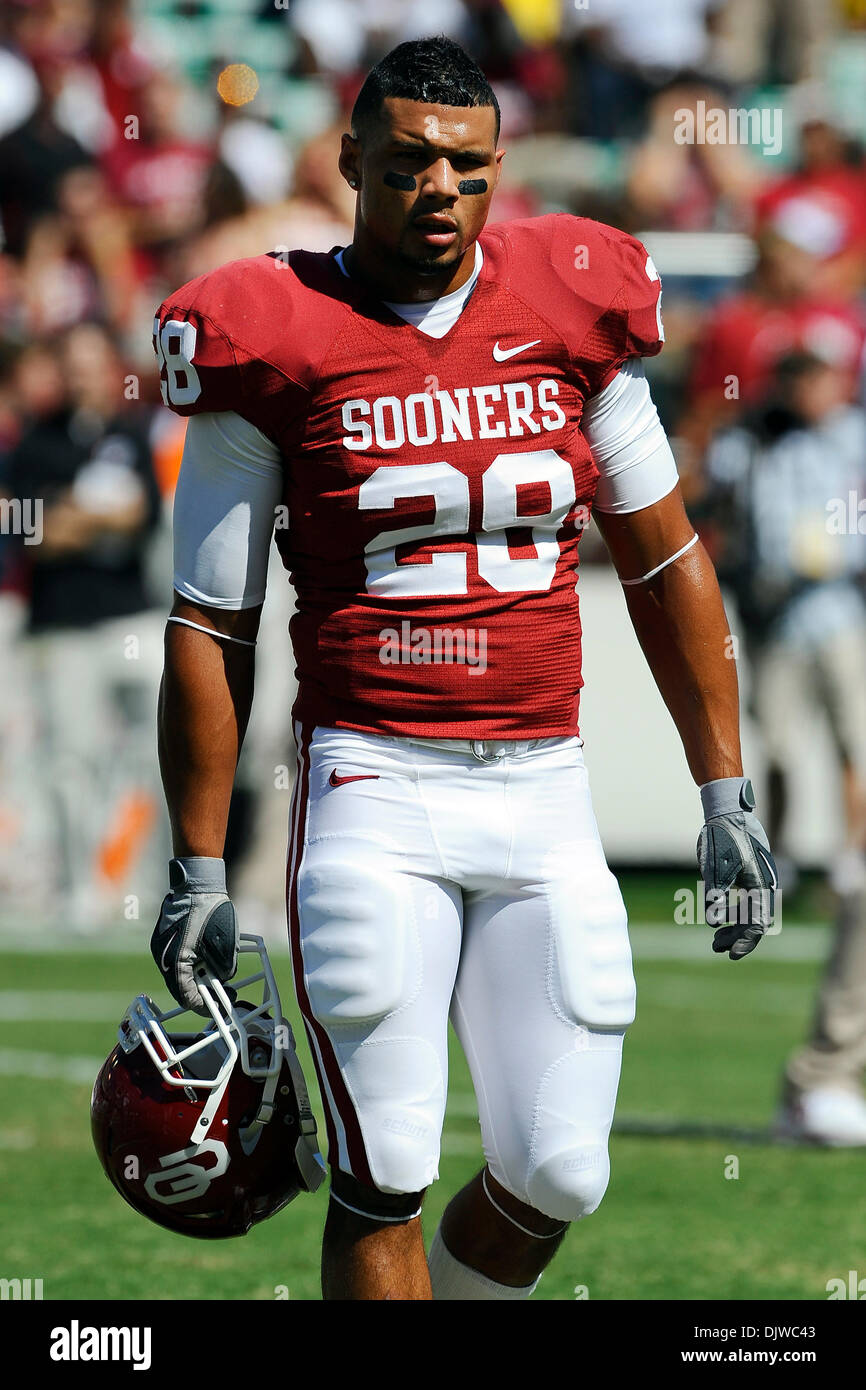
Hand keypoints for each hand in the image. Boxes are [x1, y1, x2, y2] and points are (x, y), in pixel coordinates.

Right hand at [150, 857, 236, 1012]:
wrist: (196, 884)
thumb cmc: (210, 912)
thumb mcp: (225, 946)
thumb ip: (224, 970)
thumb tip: (222, 980)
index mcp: (175, 962)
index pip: (187, 997)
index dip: (206, 1005)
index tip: (222, 1005)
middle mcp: (163, 957)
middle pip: (181, 986)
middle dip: (203, 990)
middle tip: (223, 991)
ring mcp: (160, 947)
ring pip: (179, 971)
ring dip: (197, 976)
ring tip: (218, 973)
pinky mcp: (164, 938)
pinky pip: (176, 958)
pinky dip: (191, 963)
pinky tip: (207, 958)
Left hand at [696, 778, 777, 959]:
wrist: (728, 811)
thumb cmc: (723, 838)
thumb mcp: (715, 866)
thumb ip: (715, 894)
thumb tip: (713, 921)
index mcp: (760, 886)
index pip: (757, 923)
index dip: (744, 941)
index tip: (730, 954)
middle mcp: (763, 885)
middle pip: (754, 921)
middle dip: (737, 937)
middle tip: (717, 948)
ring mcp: (757, 879)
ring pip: (749, 911)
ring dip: (734, 926)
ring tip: (716, 939)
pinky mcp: (748, 874)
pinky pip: (744, 900)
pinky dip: (732, 911)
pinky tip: (718, 918)